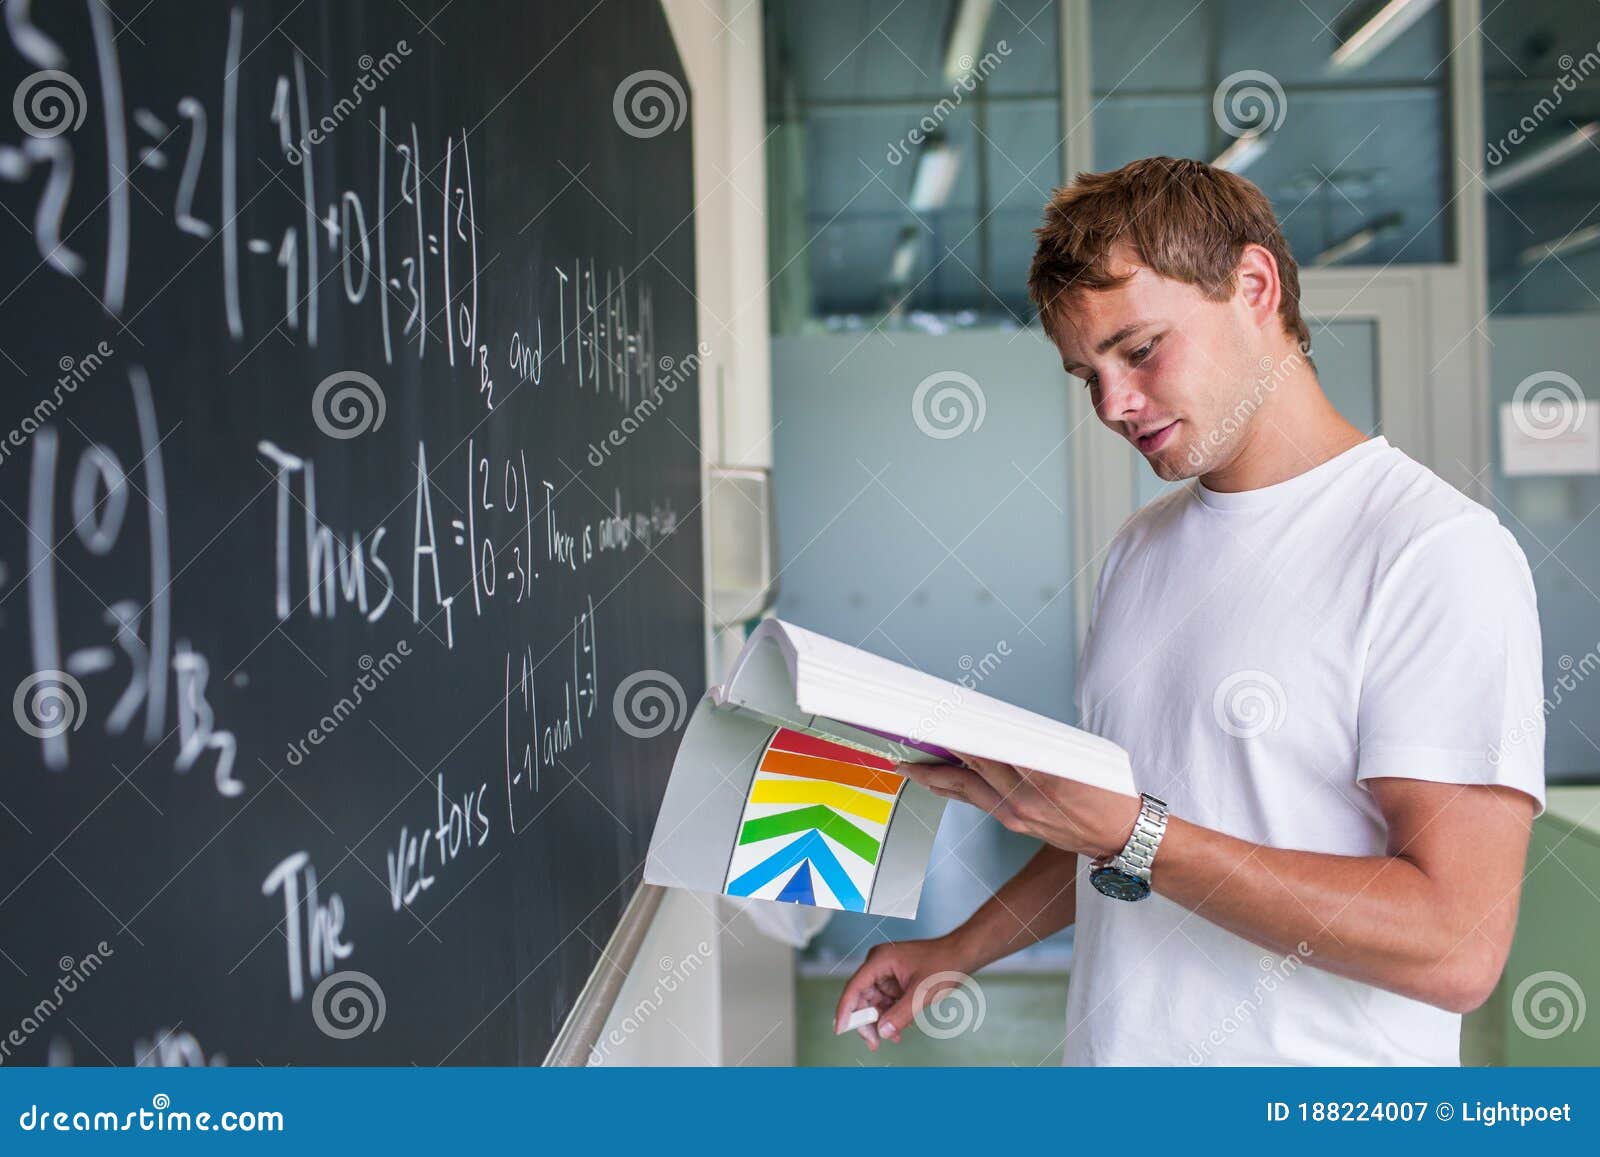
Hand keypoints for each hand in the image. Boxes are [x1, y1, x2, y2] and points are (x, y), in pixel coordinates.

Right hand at [834, 936, 975, 1049]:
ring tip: (893, 1037)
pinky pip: (886, 1000)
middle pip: (862, 997)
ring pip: (874, 1002)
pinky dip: (890, 1015)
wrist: (962, 955)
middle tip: (874, 1043)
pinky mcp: (895, 979)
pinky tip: (899, 1028)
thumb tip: (881, 1032)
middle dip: (867, 1021)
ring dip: (881, 1021)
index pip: (854, 988)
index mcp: (879, 960)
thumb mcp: (921, 994)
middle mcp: (878, 964)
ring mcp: (887, 972)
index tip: (840, 1030)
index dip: (846, 1011)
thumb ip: (900, 1014)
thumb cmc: (943, 965)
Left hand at [900, 748, 1140, 860]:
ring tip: (910, 767)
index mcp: (1041, 775)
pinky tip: (942, 783)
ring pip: (966, 790)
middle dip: (935, 756)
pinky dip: (957, 790)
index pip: (989, 750)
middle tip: (907, 743)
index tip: (936, 724)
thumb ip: (1037, 744)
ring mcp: (1016, 814)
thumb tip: (1001, 728)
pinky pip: (978, 803)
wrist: (1122, 837)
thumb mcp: (1079, 757)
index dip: (959, 738)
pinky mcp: (1016, 824)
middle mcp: (1023, 797)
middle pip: (969, 770)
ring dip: (936, 778)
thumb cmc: (1108, 792)